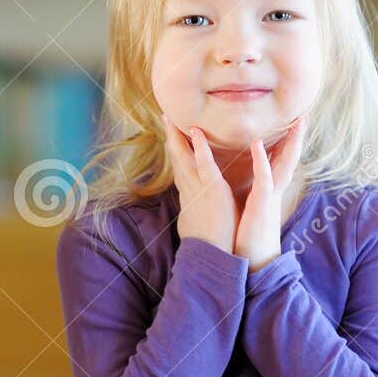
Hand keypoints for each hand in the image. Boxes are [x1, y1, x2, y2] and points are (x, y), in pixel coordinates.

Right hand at [164, 116, 237, 252]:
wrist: (211, 258)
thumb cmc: (209, 245)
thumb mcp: (196, 228)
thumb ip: (193, 215)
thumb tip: (189, 215)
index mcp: (189, 198)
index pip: (180, 170)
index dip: (176, 152)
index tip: (172, 138)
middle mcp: (189, 190)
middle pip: (177, 159)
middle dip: (171, 138)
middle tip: (165, 118)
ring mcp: (198, 189)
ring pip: (184, 158)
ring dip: (177, 137)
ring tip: (171, 118)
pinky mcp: (211, 190)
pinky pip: (204, 164)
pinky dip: (200, 148)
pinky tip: (195, 132)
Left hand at [232, 115, 305, 270]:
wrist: (253, 265)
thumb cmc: (250, 240)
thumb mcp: (255, 214)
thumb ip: (256, 199)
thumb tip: (255, 190)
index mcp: (269, 193)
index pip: (281, 162)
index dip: (288, 143)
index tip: (293, 124)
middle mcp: (273, 192)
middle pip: (290, 159)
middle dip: (298, 137)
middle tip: (304, 115)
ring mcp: (269, 198)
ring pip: (283, 165)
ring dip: (290, 143)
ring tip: (295, 122)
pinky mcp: (261, 206)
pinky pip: (263, 180)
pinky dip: (262, 161)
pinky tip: (257, 144)